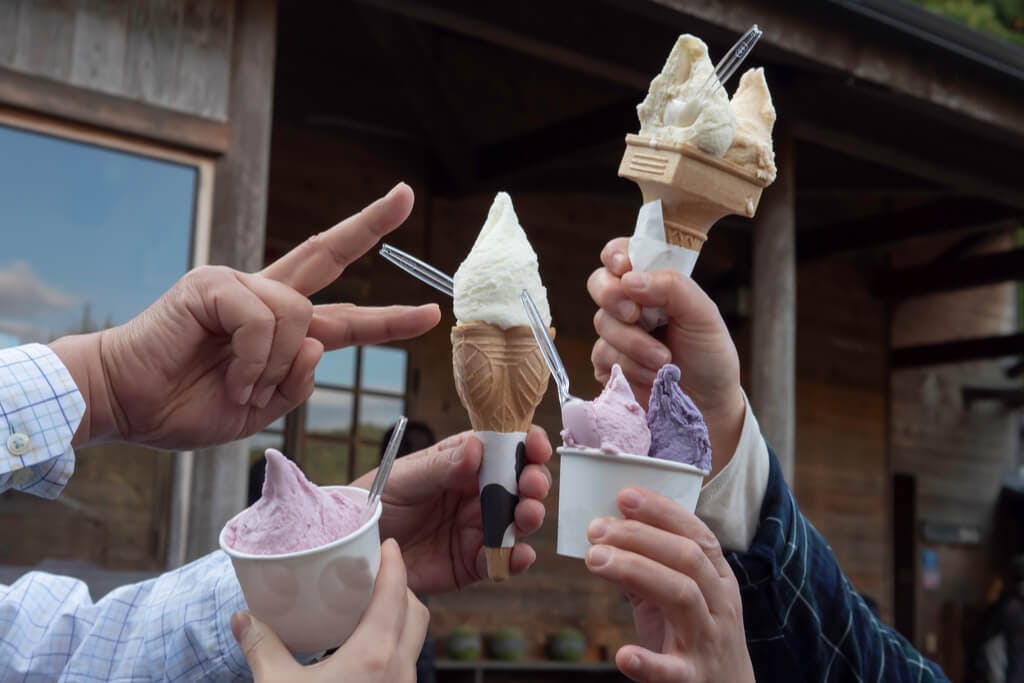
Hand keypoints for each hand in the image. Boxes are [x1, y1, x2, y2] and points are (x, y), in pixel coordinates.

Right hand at [54, 183, 440, 449]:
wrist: (125, 404)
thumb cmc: (185, 406)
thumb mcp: (260, 410)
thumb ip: (296, 383)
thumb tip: (319, 342)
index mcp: (278, 328)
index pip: (343, 314)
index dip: (386, 316)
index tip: (428, 311)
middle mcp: (263, 297)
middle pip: (327, 253)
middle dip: (370, 225)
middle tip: (405, 196)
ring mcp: (237, 284)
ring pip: (298, 313)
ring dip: (276, 366)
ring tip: (243, 389)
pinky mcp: (211, 283)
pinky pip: (261, 318)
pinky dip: (253, 357)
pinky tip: (231, 375)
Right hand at [232, 539, 427, 681]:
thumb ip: (261, 647)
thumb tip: (242, 618)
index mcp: (374, 656)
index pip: (396, 594)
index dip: (395, 563)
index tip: (387, 542)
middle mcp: (399, 672)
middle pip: (417, 612)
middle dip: (402, 587)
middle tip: (375, 572)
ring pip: (414, 641)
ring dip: (399, 618)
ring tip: (368, 606)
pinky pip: (405, 665)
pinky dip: (392, 645)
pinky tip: (364, 648)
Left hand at [352, 427, 552, 594]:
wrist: (355, 549)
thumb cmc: (376, 501)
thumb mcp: (404, 478)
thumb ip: (441, 467)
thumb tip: (477, 447)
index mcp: (463, 463)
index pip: (503, 447)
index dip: (526, 443)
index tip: (535, 445)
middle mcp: (477, 494)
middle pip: (519, 484)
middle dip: (534, 481)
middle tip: (531, 486)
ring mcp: (478, 528)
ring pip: (518, 521)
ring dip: (530, 516)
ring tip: (526, 515)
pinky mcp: (472, 563)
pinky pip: (501, 560)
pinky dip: (516, 559)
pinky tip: (519, 554)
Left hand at [585, 488, 753, 682]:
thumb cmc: (693, 636)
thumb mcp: (681, 596)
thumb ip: (649, 567)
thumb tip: (606, 531)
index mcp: (718, 579)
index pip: (696, 535)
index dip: (662, 512)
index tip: (624, 495)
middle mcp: (720, 605)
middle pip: (686, 559)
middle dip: (640, 537)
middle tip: (596, 530)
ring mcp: (709, 641)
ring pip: (681, 596)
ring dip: (636, 571)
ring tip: (595, 560)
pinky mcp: (694, 679)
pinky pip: (673, 670)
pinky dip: (647, 663)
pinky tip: (623, 654)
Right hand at [587, 237, 744, 474]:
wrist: (707, 407)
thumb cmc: (709, 357)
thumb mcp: (703, 315)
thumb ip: (672, 287)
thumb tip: (629, 279)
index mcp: (653, 284)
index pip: (621, 254)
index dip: (616, 255)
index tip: (624, 267)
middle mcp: (630, 304)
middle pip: (599, 283)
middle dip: (614, 298)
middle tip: (637, 315)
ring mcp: (616, 335)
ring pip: (603, 323)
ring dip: (635, 343)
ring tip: (664, 360)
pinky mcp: (607, 365)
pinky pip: (602, 355)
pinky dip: (630, 366)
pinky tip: (652, 377)